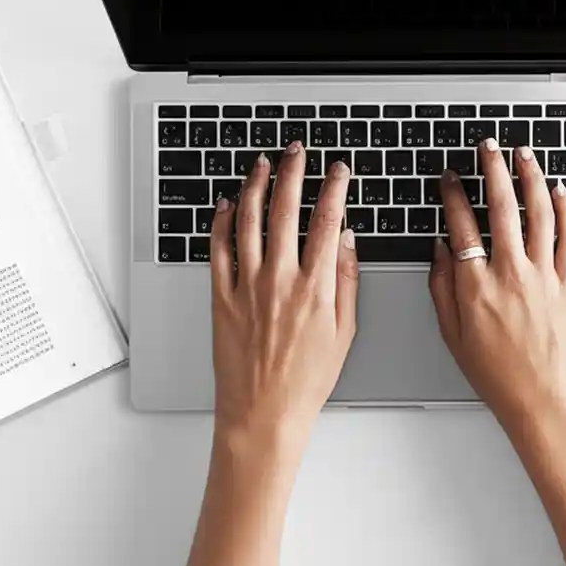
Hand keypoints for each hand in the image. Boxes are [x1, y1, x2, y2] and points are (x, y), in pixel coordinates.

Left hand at [209, 141, 358, 440]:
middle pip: (285, 209)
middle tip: (297, 152)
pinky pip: (218, 249)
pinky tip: (227, 205)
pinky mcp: (220, 298)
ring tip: (262, 165)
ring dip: (255, 186)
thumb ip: (346, 281)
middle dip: (293, 172)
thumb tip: (346, 241)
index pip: (327, 221)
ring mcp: (246, 286)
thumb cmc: (306, 380)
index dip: (334, 188)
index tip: (338, 170)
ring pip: (248, 220)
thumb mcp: (344, 332)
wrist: (263, 414)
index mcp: (315, 287)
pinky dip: (222, 222)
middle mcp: (279, 280)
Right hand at [429, 139, 565, 429]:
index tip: (449, 178)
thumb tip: (439, 249)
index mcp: (476, 287)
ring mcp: (544, 276)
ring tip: (523, 154)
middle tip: (487, 148)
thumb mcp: (453, 336)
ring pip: (538, 212)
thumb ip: (441, 289)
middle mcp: (510, 274)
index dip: (453, 195)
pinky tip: (557, 191)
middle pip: (501, 207)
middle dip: (492, 169)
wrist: (545, 401)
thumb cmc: (498, 376)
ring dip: (530, 177)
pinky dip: (564, 209)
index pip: (461, 225)